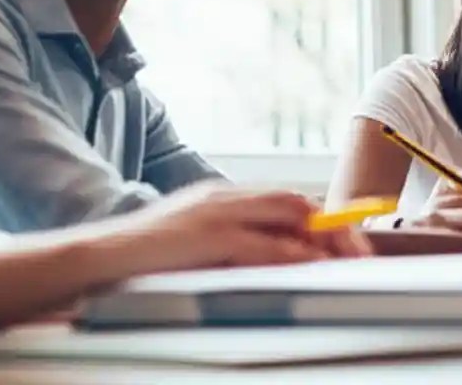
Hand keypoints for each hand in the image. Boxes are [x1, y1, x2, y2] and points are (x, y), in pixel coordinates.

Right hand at [82, 182, 372, 278]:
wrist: (101, 255)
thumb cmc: (144, 256)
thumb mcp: (195, 245)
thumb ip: (233, 245)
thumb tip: (277, 259)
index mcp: (224, 197)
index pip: (286, 200)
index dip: (323, 219)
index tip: (348, 241)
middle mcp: (226, 197)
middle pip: (297, 202)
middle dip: (334, 226)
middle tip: (360, 252)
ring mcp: (218, 213)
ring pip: (288, 215)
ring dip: (324, 237)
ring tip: (349, 258)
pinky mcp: (209, 236)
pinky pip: (262, 243)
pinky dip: (292, 253)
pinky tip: (311, 264)